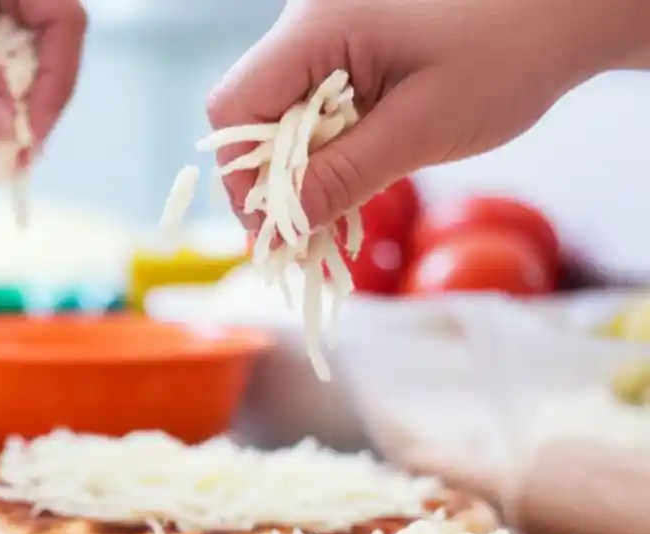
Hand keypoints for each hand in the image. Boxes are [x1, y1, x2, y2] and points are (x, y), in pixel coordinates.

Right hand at [207, 0, 649, 231]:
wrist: (571, 6)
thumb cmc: (510, 52)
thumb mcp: (423, 128)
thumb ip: (343, 177)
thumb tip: (280, 231)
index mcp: (317, 27)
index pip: (235, 110)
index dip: (243, 178)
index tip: (275, 233)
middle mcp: (309, 24)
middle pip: (251, 115)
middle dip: (271, 182)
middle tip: (302, 238)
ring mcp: (328, 35)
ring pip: (281, 117)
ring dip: (301, 172)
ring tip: (330, 219)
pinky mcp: (351, 50)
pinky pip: (314, 108)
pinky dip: (326, 152)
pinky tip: (351, 182)